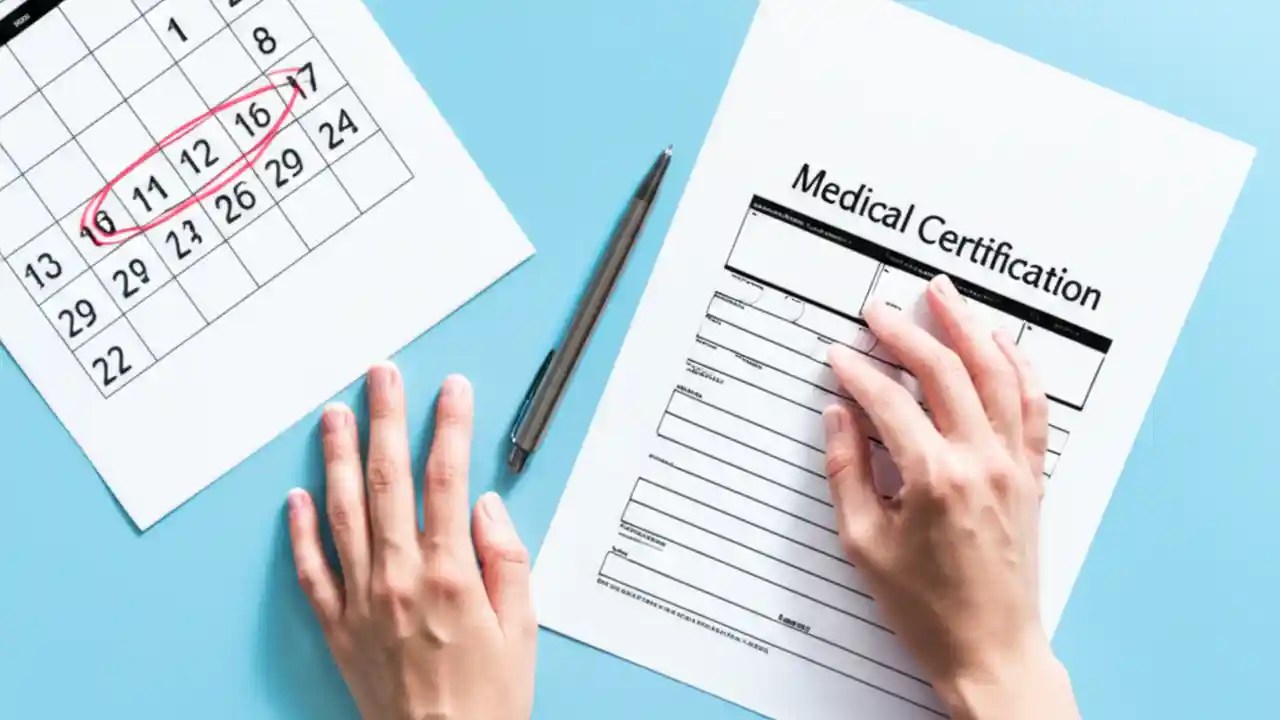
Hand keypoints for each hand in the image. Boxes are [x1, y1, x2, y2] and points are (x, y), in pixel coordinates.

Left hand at [287, 365, 535, 719]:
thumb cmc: (488, 700)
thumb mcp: (522, 629)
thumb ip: (506, 560)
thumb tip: (487, 506)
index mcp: (452, 574)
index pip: (448, 479)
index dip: (449, 427)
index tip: (451, 389)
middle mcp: (400, 578)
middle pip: (389, 480)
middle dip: (386, 420)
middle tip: (381, 376)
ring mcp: (363, 601)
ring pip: (344, 512)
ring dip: (339, 457)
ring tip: (335, 416)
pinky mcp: (337, 628)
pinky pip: (312, 569)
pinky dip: (300, 530)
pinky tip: (296, 495)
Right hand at [824, 276, 1077, 719]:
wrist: (990, 649)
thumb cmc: (927, 609)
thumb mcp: (863, 543)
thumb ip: (847, 471)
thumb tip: (840, 416)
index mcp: (933, 477)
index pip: (888, 400)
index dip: (857, 371)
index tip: (838, 356)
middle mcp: (979, 461)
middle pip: (943, 370)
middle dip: (905, 333)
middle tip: (878, 312)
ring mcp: (1012, 464)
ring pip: (995, 372)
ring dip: (969, 327)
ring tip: (944, 296)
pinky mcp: (1031, 475)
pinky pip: (1032, 404)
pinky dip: (1018, 365)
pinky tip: (1001, 342)